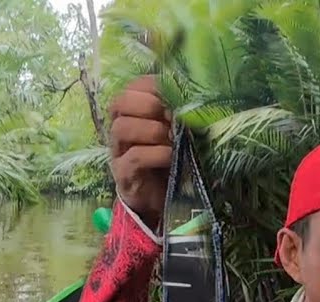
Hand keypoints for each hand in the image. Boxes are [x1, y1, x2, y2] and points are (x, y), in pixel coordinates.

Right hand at [107, 75, 173, 228]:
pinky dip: (155, 153)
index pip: (133, 86)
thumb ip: (181, 112)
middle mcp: (120, 127)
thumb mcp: (179, 129)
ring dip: (152, 129)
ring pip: (122, 127)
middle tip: (171, 115)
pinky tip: (171, 156)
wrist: (164, 197)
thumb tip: (200, 96)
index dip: (153, 86)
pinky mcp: (123, 174)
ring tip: (172, 138)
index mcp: (133, 111)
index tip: (176, 94)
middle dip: (148, 104)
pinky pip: (133, 157)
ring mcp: (118, 151)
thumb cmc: (173, 157)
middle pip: (120, 102)